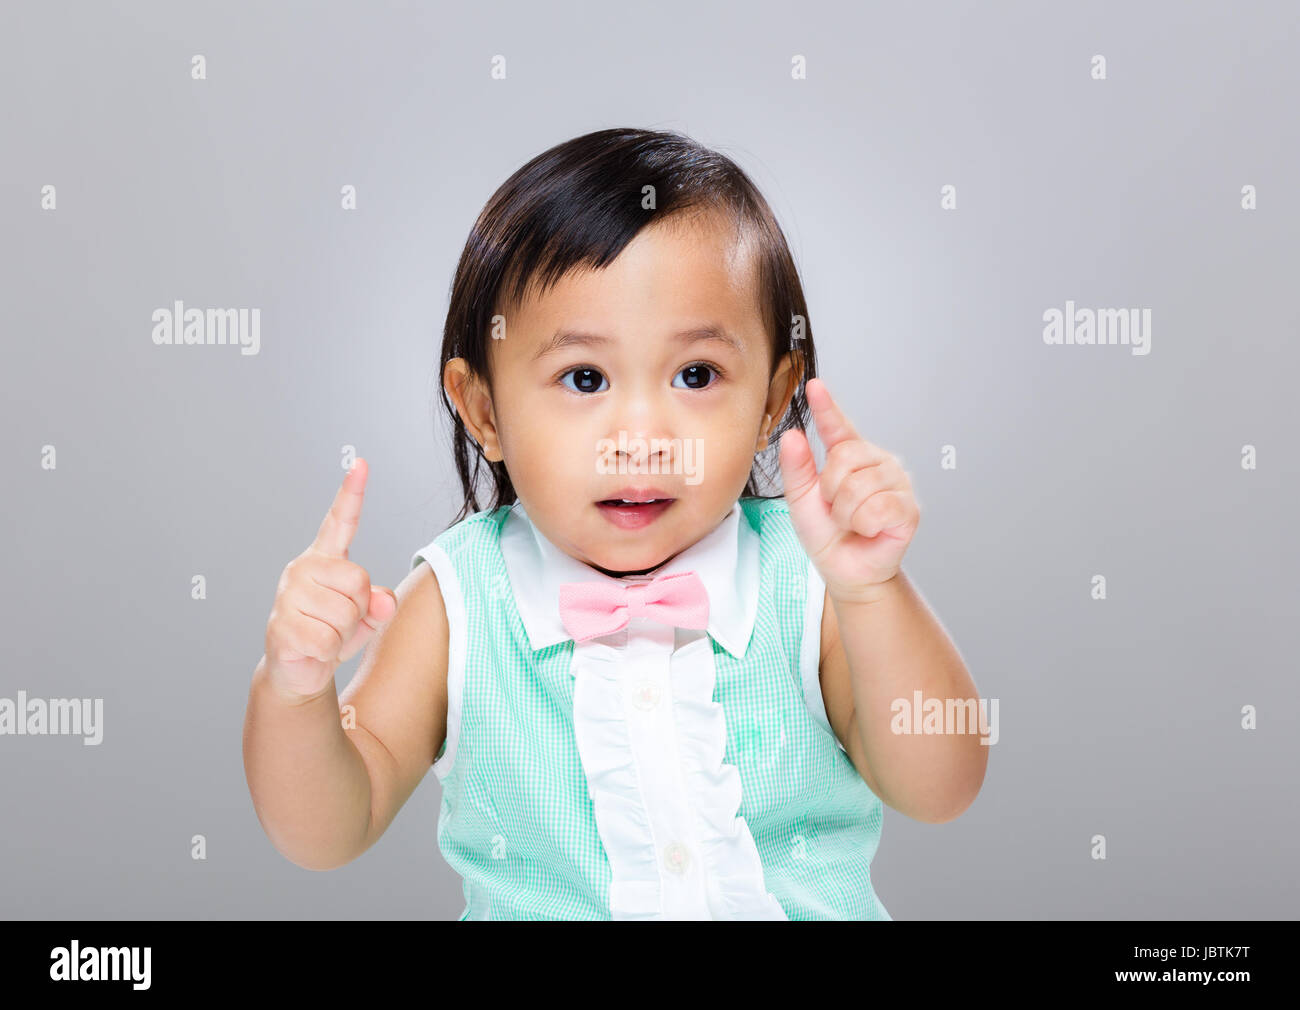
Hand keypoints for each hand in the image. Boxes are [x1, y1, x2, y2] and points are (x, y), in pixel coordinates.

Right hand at [264, 458, 398, 700]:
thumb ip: (380, 604)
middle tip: (338, 623)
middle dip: (359, 610)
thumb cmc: (333, 633)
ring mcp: (288, 596)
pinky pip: (327, 640)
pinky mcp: (281, 626)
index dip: (351, 493)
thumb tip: (383, 602)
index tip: (361, 464)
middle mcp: (303, 569)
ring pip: (345, 613)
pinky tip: (312, 649)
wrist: (299, 670)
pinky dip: (328, 653)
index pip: (340, 521)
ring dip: (343, 634)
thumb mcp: (366, 616)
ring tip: (325, 635)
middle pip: (359, 581)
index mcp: (325, 560)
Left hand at [777, 378, 919, 603]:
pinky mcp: (909, 508)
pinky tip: (869, 531)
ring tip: (851, 523)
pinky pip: (878, 508)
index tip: (814, 386)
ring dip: (845, 513)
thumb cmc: (827, 535)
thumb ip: (797, 468)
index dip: (827, 407)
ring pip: (859, 486)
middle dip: (830, 489)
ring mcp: (897, 483)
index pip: (838, 427)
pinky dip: (864, 525)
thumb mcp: (801, 500)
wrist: (845, 571)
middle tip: (835, 509)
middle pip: (845, 457)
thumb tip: (792, 435)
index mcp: (851, 457)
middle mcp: (878, 463)